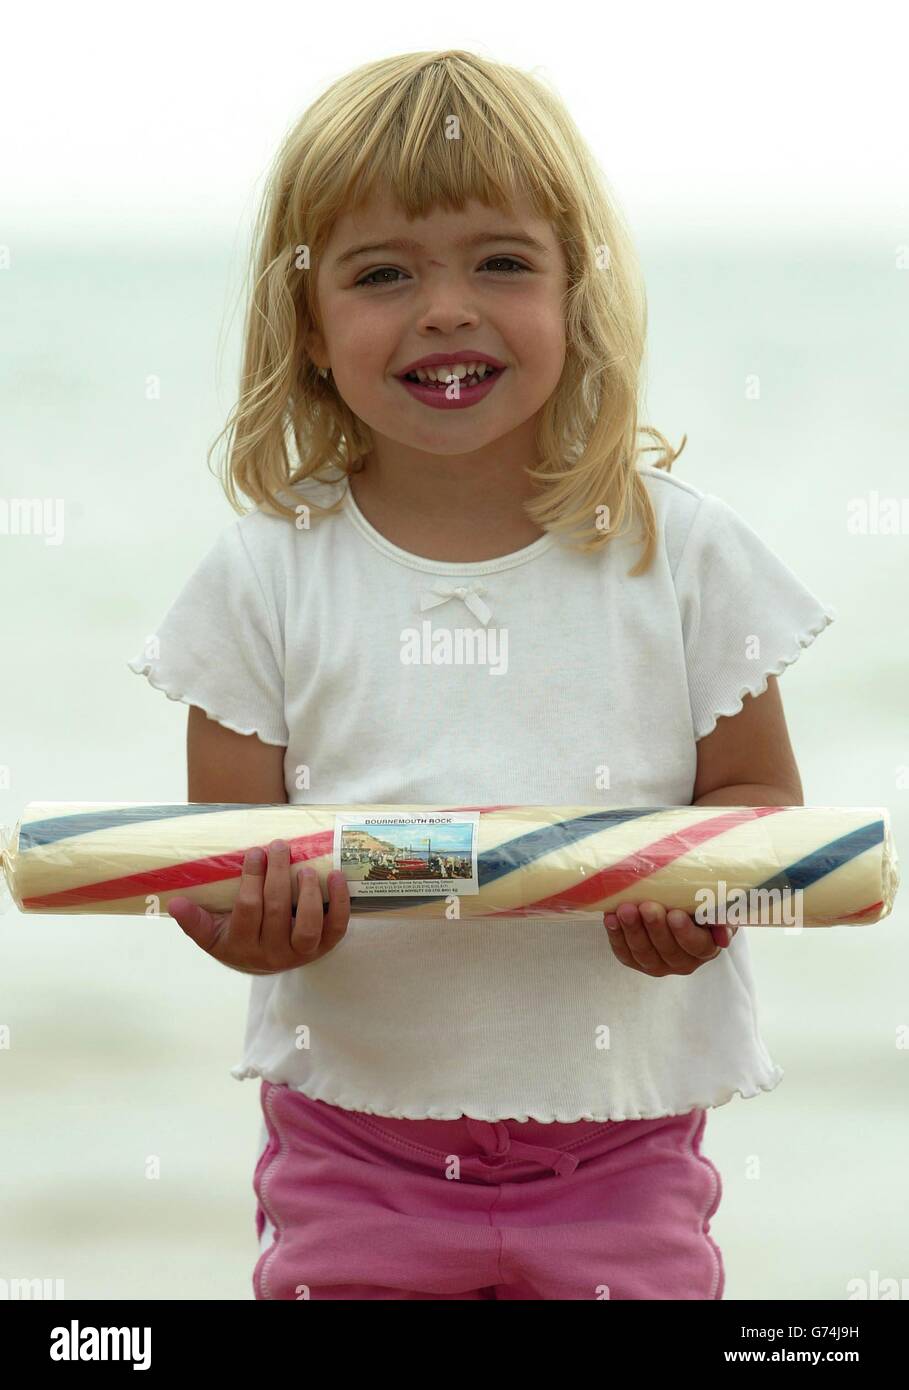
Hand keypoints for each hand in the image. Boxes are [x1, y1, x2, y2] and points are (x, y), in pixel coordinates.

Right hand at [167, 840, 349, 973]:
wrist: (263, 960)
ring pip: (309, 925)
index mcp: (242, 946)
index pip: (249, 909)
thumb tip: (174, 904)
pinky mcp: (325, 947)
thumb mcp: (211, 934)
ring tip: (305, 867)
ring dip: (310, 893)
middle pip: (278, 911)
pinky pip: (337, 928)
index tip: (255, 852)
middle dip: (279, 874)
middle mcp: (273, 953)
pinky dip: (341, 903)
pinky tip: (337, 877)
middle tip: (279, 846)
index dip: (252, 879)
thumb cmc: (235, 938)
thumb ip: (194, 920)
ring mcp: (301, 953)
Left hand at [603, 900, 737, 976]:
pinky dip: (616, 936)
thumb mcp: (717, 903)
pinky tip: (610, 918)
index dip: (685, 933)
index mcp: (707, 948)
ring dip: (632, 931)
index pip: (698, 946)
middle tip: (647, 906)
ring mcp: (658, 964)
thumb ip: (720, 914)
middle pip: (668, 950)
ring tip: (625, 910)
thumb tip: (723, 937)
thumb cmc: (699, 901)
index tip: (675, 914)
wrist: (677, 903)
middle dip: (655, 928)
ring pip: (644, 953)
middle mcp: (683, 962)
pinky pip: (624, 952)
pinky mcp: (636, 960)